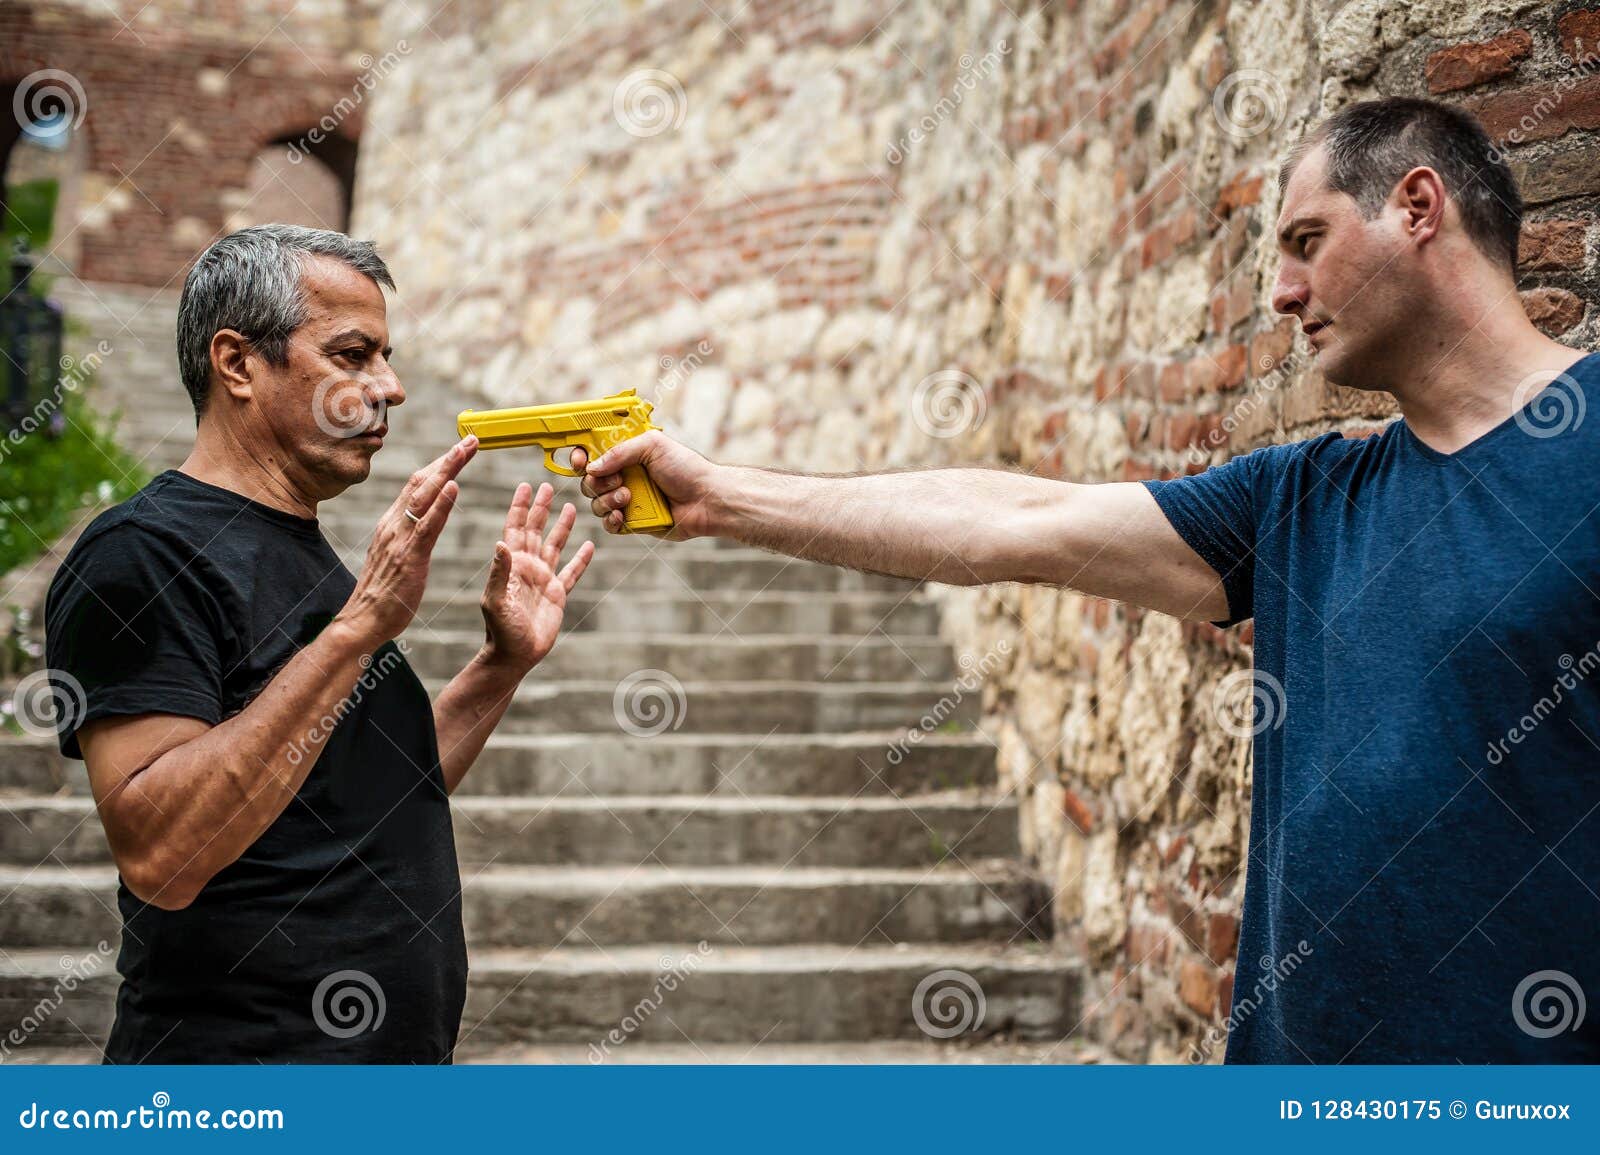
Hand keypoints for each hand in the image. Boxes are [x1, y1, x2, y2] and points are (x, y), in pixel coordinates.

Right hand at [339, 436, 475, 643]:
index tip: (459, 450)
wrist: (362, 621)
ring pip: (424, 495)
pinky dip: (441, 503)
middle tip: (472, 439)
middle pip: (422, 482)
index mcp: (391, 524)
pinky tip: (454, 486)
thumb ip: (406, 536)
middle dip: (448, 458)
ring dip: (447, 470)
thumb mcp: (395, 556)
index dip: (439, 465)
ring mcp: (399, 538)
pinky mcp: (408, 556)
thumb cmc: (383, 594)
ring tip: (466, 449)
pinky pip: (426, 525)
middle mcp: (393, 524)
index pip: (417, 485)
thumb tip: (417, 521)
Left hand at [478, 480, 594, 672]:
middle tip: (548, 486)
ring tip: (571, 507)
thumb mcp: (496, 600)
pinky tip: (589, 546)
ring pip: (555, 546)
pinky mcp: (557, 595)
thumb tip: (500, 542)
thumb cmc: (500, 631)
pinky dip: (581, 559)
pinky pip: (572, 573)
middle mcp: (527, 567)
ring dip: (562, 527)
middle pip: (536, 530)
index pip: (516, 528)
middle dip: (541, 508)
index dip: (520, 507)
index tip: (526, 486)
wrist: (514, 656)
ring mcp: (543, 580)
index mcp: (512, 565)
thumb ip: (500, 572)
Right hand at [573, 431, 718, 538]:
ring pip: (596, 503)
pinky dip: (611, 521)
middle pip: (588, 481)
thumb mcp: (653, 446)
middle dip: (597, 482)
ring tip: (628, 497)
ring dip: (606, 500)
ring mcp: (627, 500)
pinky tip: (622, 516)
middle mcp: (624, 477)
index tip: (580, 459)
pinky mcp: (632, 522)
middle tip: (620, 480)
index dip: (581, 456)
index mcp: (627, 455)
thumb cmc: (686, 468)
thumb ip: (619, 452)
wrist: (707, 500)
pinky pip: (608, 525)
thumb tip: (591, 467)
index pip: (593, 454)